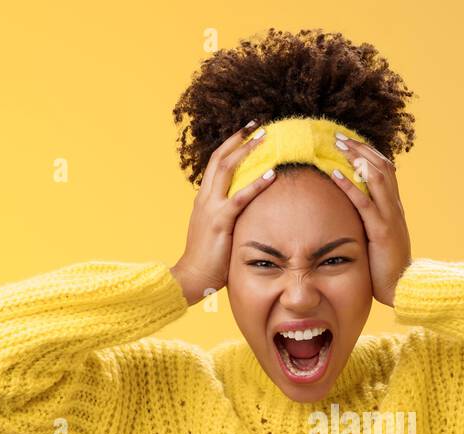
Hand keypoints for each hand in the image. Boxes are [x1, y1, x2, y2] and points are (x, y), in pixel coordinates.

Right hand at [170, 121, 276, 305]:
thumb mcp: (217, 232)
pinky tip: (271, 175)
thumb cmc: (208, 261)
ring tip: (265, 138)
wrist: (192, 278)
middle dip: (239, 139)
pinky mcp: (220, 222)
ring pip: (227, 169)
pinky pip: (239, 198)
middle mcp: (205, 198)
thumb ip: (229, 219)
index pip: (215, 164)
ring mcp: (211, 208)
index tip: (246, 133)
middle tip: (258, 124)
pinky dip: (256, 185)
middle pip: (220, 158)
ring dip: (247, 151)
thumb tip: (249, 214)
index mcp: (204, 200)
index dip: (230, 146)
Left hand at [328, 133, 412, 306]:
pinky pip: (365, 203)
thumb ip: (370, 219)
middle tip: (338, 136)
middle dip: (360, 148)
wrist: (402, 286)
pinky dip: (350, 186)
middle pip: (381, 166)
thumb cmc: (386, 265)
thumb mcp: (379, 236)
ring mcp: (390, 217)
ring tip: (337, 146)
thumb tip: (352, 207)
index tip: (350, 141)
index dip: (368, 152)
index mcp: (394, 206)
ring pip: (375, 177)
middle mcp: (394, 206)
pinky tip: (335, 174)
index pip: (385, 169)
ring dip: (355, 158)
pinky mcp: (382, 231)